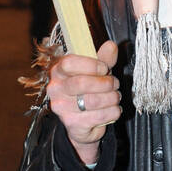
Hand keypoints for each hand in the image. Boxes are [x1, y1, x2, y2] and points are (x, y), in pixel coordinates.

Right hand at [48, 40, 120, 165]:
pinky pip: (98, 116)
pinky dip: (113, 112)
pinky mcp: (72, 124)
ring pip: (92, 101)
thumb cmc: (88, 92)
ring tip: (115, 96)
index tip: (104, 68)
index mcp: (58, 72)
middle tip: (114, 84)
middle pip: (81, 83)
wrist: (82, 123)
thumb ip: (104, 59)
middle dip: (105, 83)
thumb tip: (111, 46)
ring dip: (111, 98)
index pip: (69, 63)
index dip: (91, 65)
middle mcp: (56, 89)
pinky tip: (114, 109)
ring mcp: (62, 108)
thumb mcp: (96, 72)